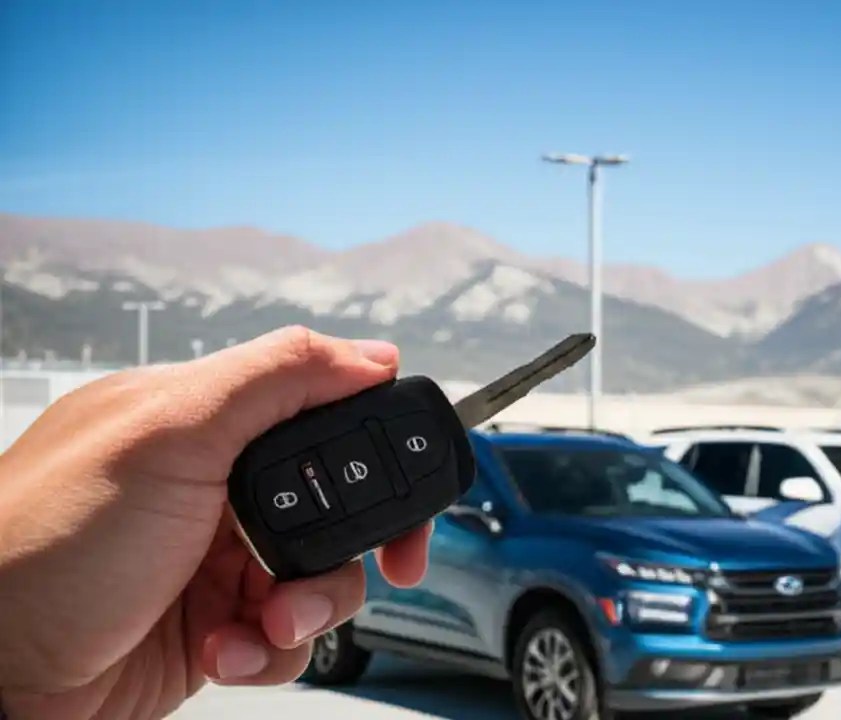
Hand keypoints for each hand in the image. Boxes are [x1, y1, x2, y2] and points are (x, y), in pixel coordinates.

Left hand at [0, 326, 432, 719]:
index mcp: (204, 420)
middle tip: (379, 564)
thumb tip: (368, 354)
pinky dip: (269, 650)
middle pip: (339, 503)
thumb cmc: (41, 549)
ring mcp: (216, 559)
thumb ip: (274, 378)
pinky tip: (222, 649)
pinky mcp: (214, 624)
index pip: (324, 410)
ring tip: (261, 621)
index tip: (408, 489)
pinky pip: (287, 635)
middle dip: (353, 545)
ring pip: (324, 575)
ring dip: (310, 606)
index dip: (377, 448)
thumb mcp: (166, 435)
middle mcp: (215, 487)